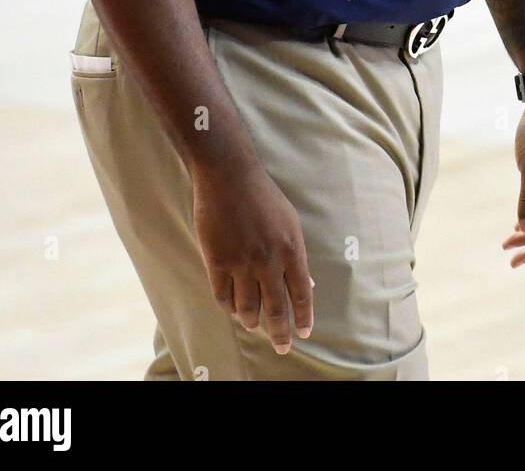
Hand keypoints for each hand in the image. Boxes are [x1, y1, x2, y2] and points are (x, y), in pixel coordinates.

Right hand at [192, 160, 314, 355]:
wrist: (229, 176)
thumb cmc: (263, 196)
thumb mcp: (289, 221)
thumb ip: (296, 254)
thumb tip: (307, 285)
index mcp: (291, 249)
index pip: (301, 294)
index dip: (303, 317)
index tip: (303, 333)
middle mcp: (268, 260)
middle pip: (276, 309)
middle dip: (280, 333)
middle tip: (283, 347)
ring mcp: (242, 262)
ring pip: (248, 308)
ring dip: (252, 321)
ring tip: (253, 324)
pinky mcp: (217, 261)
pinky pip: (223, 296)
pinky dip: (229, 307)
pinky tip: (233, 308)